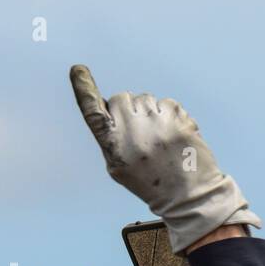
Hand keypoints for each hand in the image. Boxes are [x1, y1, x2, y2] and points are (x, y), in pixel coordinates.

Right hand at [69, 64, 260, 253]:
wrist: (187, 195)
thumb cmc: (149, 180)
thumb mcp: (119, 165)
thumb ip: (110, 136)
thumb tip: (105, 103)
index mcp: (112, 145)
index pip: (93, 111)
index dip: (83, 89)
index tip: (78, 70)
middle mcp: (131, 131)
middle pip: (121, 98)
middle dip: (128, 108)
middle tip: (140, 132)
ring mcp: (155, 124)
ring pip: (146, 98)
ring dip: (151, 112)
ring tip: (159, 139)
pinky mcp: (177, 120)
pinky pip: (168, 103)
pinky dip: (171, 116)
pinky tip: (173, 136)